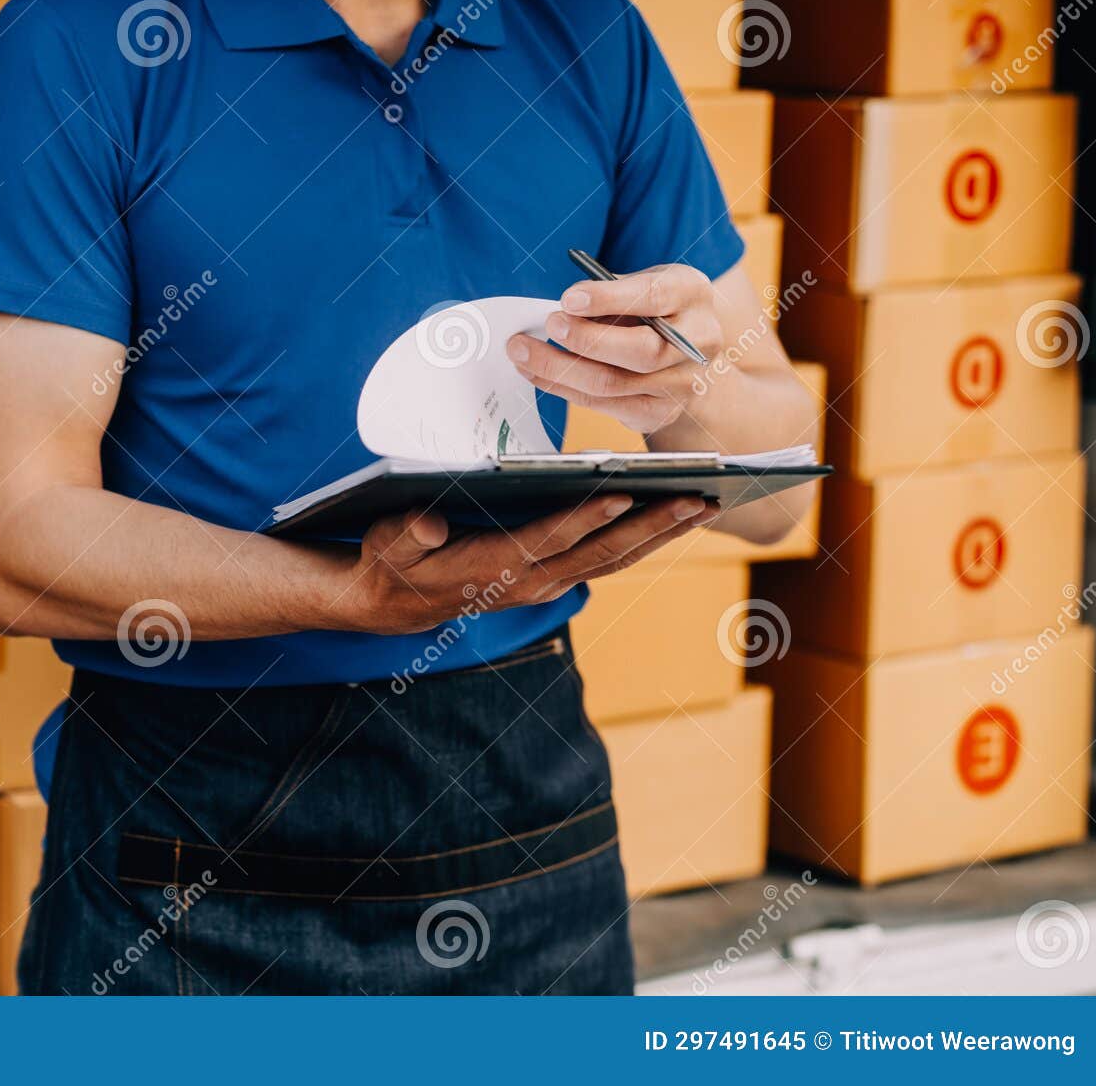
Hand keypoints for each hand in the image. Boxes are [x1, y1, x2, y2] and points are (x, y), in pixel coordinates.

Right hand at [339, 495, 719, 635]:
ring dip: (663, 533)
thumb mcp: (389, 543)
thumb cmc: (394, 562)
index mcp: (495, 568)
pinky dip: (645, 537)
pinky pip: (609, 558)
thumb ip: (409, 532)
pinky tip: (674, 515)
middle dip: (653, 525)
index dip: (587, 518)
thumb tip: (429, 519)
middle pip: (602, 552)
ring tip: (706, 502)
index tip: (625, 493)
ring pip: (616, 558)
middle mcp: (532, 580)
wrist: (397, 602)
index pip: (550, 540)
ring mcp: (548, 582)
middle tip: (700, 498)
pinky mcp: (555, 576)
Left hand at [506, 264, 724, 433]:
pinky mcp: (658, 413)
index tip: (568, 299)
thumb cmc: (656, 307)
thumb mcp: (643, 282)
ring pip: (613, 384)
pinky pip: (603, 405)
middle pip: (640, 352)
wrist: (689, 350)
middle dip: (585, 340)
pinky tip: (537, 372)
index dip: (608, 300)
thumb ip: (613, 290)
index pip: (654, 298)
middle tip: (548, 325)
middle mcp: (697, 342)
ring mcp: (681, 384)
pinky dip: (563, 388)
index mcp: (692, 295)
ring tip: (523, 351)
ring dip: (559, 368)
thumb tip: (567, 306)